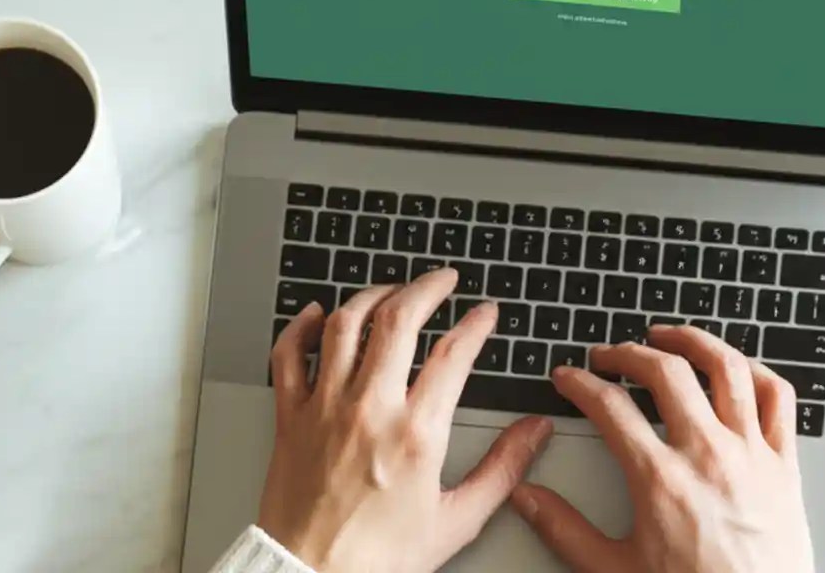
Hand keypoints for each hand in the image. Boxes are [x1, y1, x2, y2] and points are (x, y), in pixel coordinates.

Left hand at [259, 269, 552, 571]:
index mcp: (415, 434)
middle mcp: (369, 409)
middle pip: (398, 320)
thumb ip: (502, 470)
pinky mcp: (290, 417)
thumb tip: (534, 433)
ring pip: (345, 325)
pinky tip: (318, 315)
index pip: (453, 354)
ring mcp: (324, 408)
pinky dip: (301, 327)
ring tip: (392, 290)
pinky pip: (289, 355)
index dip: (475, 324)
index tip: (484, 313)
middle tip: (442, 279)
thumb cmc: (375, 559)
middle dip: (427, 287)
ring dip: (372, 296)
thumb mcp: (455, 520)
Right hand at [511, 325, 814, 572]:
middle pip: (666, 372)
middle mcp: (707, 455)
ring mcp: (751, 453)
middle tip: (609, 354)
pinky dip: (757, 371)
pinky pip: (778, 397)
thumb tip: (528, 499)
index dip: (580, 384)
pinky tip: (737, 367)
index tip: (570, 378)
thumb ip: (565, 530)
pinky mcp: (786, 463)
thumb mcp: (615, 570)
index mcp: (660, 478)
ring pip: (726, 369)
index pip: (609, 406)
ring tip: (668, 335)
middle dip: (629, 352)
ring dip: (693, 341)